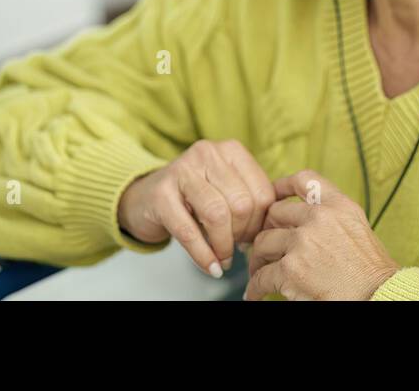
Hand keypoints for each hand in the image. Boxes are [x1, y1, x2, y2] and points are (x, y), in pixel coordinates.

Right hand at [117, 139, 275, 278]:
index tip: (254, 238)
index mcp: (230, 150)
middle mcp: (206, 153)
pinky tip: (212, 268)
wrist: (144, 197)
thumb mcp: (225, 189)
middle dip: (243, 234)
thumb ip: (251, 200)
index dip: (262, 222)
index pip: (262, 191)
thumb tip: (273, 229)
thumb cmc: (193, 197)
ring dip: (224, 246)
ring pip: (217, 215)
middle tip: (237, 249)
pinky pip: (188, 231)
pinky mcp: (160, 194)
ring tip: (224, 258)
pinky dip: (203, 256)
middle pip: (242, 203)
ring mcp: (181, 171)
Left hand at [244, 170, 398, 299]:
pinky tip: (257, 292)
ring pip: (262, 243)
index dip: (282, 185)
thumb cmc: (371, 272)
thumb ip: (331, 218)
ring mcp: (302, 243)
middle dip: (267, 229)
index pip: (304, 180)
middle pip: (275, 213)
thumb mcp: (357, 229)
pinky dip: (256, 287)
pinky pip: (261, 276)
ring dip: (258, 259)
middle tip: (265, 244)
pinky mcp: (290, 270)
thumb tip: (301, 221)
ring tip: (259, 270)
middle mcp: (319, 218)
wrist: (378, 296)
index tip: (272, 196)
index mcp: (338, 205)